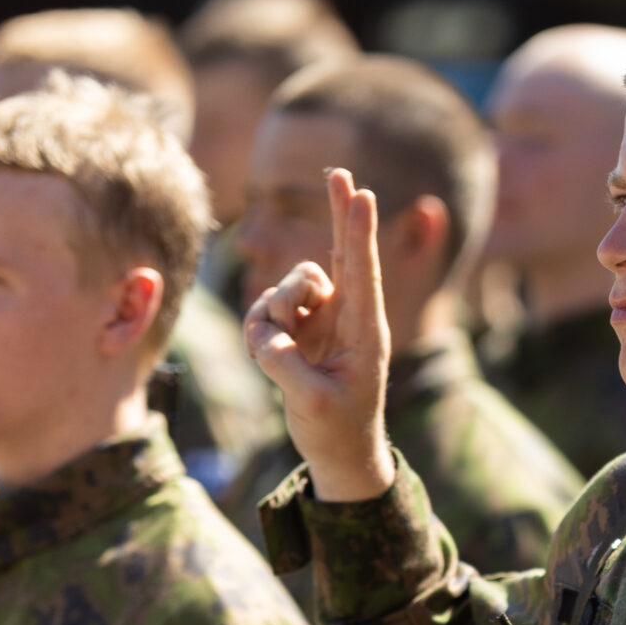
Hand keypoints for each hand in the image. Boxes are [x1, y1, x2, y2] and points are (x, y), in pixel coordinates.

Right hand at [244, 168, 394, 502]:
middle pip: (336, 254)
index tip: (364, 195)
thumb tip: (265, 334)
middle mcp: (346, 317)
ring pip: (284, 290)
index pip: (362, 273)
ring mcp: (320, 319)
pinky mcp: (297, 328)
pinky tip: (267, 356)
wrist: (338, 451)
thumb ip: (286, 365)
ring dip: (271, 317)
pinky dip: (259, 332)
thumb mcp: (313, 403)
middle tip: (342, 173)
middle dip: (337, 215)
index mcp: (366, 331)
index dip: (358, 232)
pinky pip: (265, 310)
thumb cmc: (338, 430)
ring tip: (274, 356)